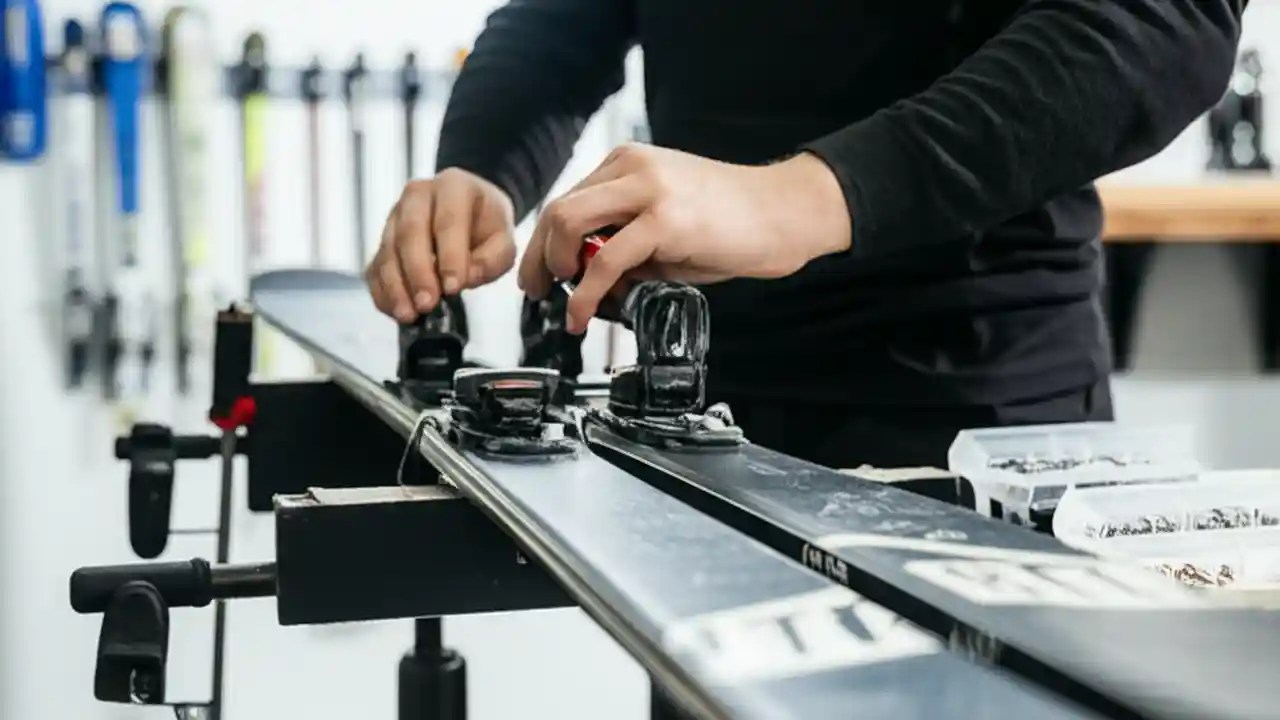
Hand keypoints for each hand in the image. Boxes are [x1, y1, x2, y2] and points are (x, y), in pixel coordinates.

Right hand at [367, 168, 516, 322]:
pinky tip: (396, 310)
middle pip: (410, 232)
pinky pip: (375, 267)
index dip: (450, 256)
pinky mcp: (383, 241)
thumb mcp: (503, 239)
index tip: (453, 287)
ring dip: (396, 286)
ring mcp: (395, 217)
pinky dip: (383, 291)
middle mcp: (417, 196)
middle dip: (418, 272)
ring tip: (408, 313)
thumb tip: (466, 278)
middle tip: (427, 303)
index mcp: (453, 187)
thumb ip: (493, 258)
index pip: (448, 220)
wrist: (470, 213)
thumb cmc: (486, 225)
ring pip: (388, 250)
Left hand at [517, 144, 851, 332]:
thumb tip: (591, 282)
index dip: (543, 243)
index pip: (566, 200)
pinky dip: (585, 293)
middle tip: (537, 291)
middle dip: (537, 258)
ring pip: (568, 224)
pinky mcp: (665, 220)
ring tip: (563, 299)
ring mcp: (648, 190)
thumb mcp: (665, 227)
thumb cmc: (732, 221)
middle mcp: (632, 168)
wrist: (784, 213)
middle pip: (557, 211)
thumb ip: (626, 245)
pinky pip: (606, 259)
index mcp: (628, 163)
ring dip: (554, 267)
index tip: (540, 273)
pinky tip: (582, 313)